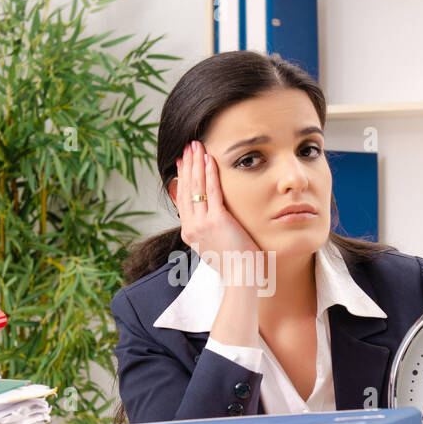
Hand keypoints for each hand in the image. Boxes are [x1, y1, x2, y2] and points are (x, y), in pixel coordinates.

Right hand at [172, 140, 259, 284]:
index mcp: (189, 233)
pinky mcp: (217, 221)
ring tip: (196, 146)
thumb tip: (205, 220)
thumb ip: (207, 232)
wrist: (240, 278)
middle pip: (186, 189)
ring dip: (196, 163)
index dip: (182, 178)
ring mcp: (202, 224)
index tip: (183, 163)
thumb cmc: (233, 265)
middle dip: (187, 165)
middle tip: (188, 147)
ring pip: (196, 187)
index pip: (182, 199)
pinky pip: (212, 192)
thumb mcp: (213, 247)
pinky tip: (210, 159)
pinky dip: (210, 174)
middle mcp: (191, 227)